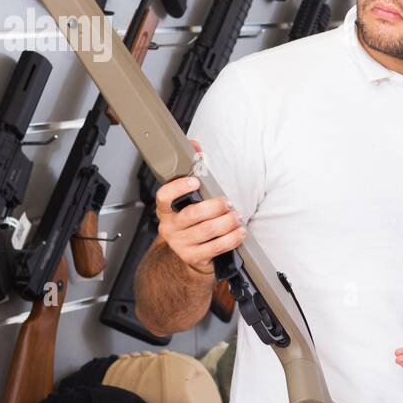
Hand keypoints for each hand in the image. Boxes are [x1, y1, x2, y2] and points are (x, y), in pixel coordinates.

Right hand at [154, 139, 244, 274]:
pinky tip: (239, 231)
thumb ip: (191, 171)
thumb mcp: (187, 200)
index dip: (178, 188)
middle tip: (227, 203)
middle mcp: (170, 227)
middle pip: (193, 214)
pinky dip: (232, 238)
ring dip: (228, 222)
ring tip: (237, 217)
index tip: (195, 181)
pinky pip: (217, 246)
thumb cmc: (191, 223)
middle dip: (215, 206)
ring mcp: (181, 244)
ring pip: (208, 230)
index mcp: (166, 210)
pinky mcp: (194, 257)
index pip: (164, 196)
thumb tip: (195, 145)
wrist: (187, 255)